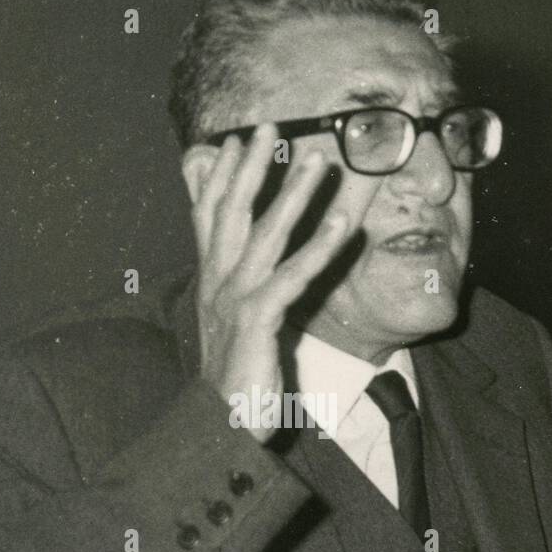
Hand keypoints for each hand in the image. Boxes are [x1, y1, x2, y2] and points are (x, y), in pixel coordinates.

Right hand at [193, 122, 354, 442]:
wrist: (218, 425)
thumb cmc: (232, 379)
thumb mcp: (229, 325)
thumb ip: (235, 291)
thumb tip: (239, 268)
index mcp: (210, 281)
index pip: (208, 217)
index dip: (219, 177)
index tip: (233, 142)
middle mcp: (218, 282)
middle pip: (231, 211)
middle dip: (249, 167)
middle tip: (269, 126)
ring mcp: (236, 299)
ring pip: (265, 234)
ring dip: (293, 193)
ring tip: (317, 158)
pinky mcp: (258, 321)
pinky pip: (293, 275)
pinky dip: (318, 246)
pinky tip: (342, 222)